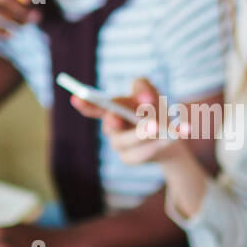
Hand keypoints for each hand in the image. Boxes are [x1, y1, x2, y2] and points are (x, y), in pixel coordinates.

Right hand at [69, 77, 189, 165]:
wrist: (169, 136)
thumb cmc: (154, 110)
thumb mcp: (150, 92)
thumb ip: (143, 87)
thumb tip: (145, 99)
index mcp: (112, 109)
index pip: (94, 107)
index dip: (85, 103)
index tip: (76, 98)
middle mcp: (112, 127)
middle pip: (110, 125)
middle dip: (115, 121)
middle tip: (122, 118)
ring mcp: (119, 145)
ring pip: (125, 141)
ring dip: (142, 134)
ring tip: (157, 127)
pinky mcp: (130, 158)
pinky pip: (140, 154)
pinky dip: (157, 145)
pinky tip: (170, 138)